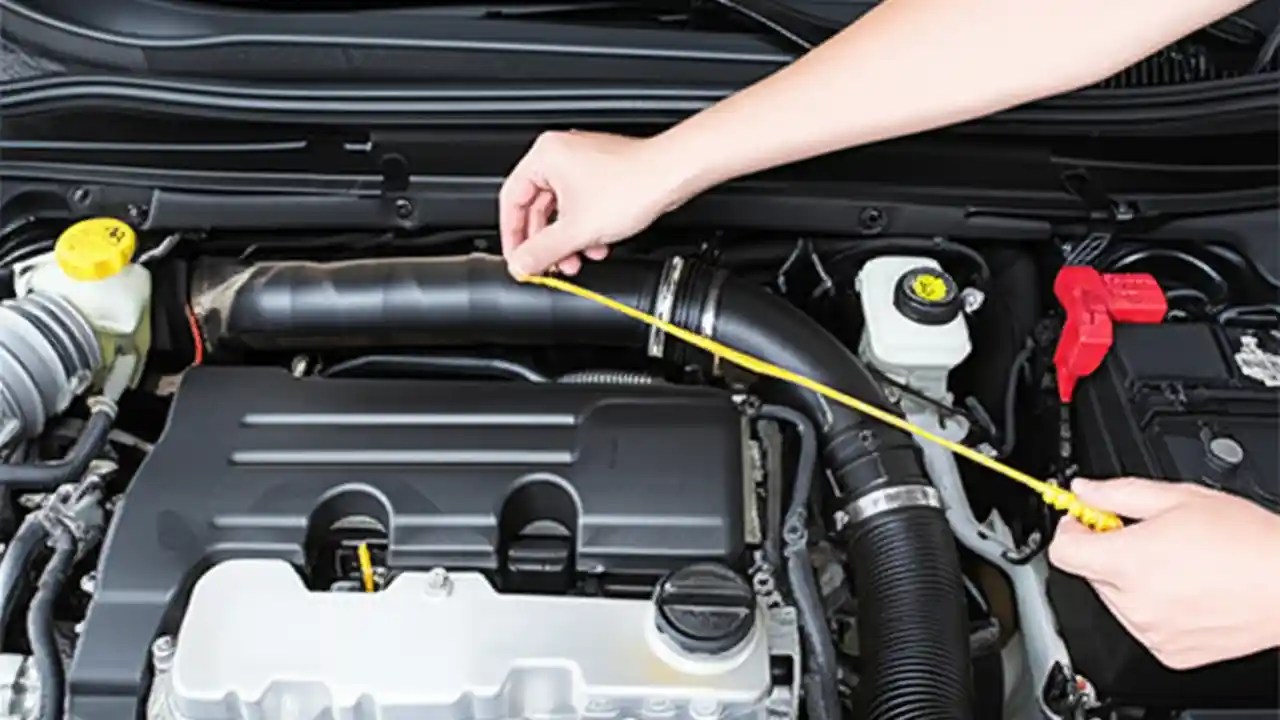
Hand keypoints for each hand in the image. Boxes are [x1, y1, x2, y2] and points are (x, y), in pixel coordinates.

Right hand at [499, 130, 694, 278]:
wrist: (672, 175)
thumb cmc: (632, 185)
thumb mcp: (576, 230)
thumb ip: (542, 251)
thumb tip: (521, 264)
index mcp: (545, 156)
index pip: (512, 200)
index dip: (512, 235)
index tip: (516, 257)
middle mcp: (561, 154)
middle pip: (538, 207)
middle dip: (546, 242)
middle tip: (546, 265)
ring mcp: (583, 162)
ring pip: (562, 209)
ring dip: (568, 240)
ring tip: (575, 260)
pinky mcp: (603, 173)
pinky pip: (582, 205)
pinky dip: (585, 228)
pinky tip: (596, 245)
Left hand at [1049, 477, 1279, 669]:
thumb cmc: (1245, 541)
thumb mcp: (1176, 497)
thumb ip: (1116, 493)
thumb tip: (1083, 490)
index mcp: (1127, 562)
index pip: (1062, 551)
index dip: (1071, 528)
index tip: (1086, 520)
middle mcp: (1133, 602)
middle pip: (1090, 572)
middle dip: (1107, 550)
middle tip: (1145, 536)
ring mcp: (1151, 631)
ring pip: (1115, 599)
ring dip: (1130, 580)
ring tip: (1176, 564)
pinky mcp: (1169, 652)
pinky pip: (1142, 624)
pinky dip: (1153, 608)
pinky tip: (1185, 590)